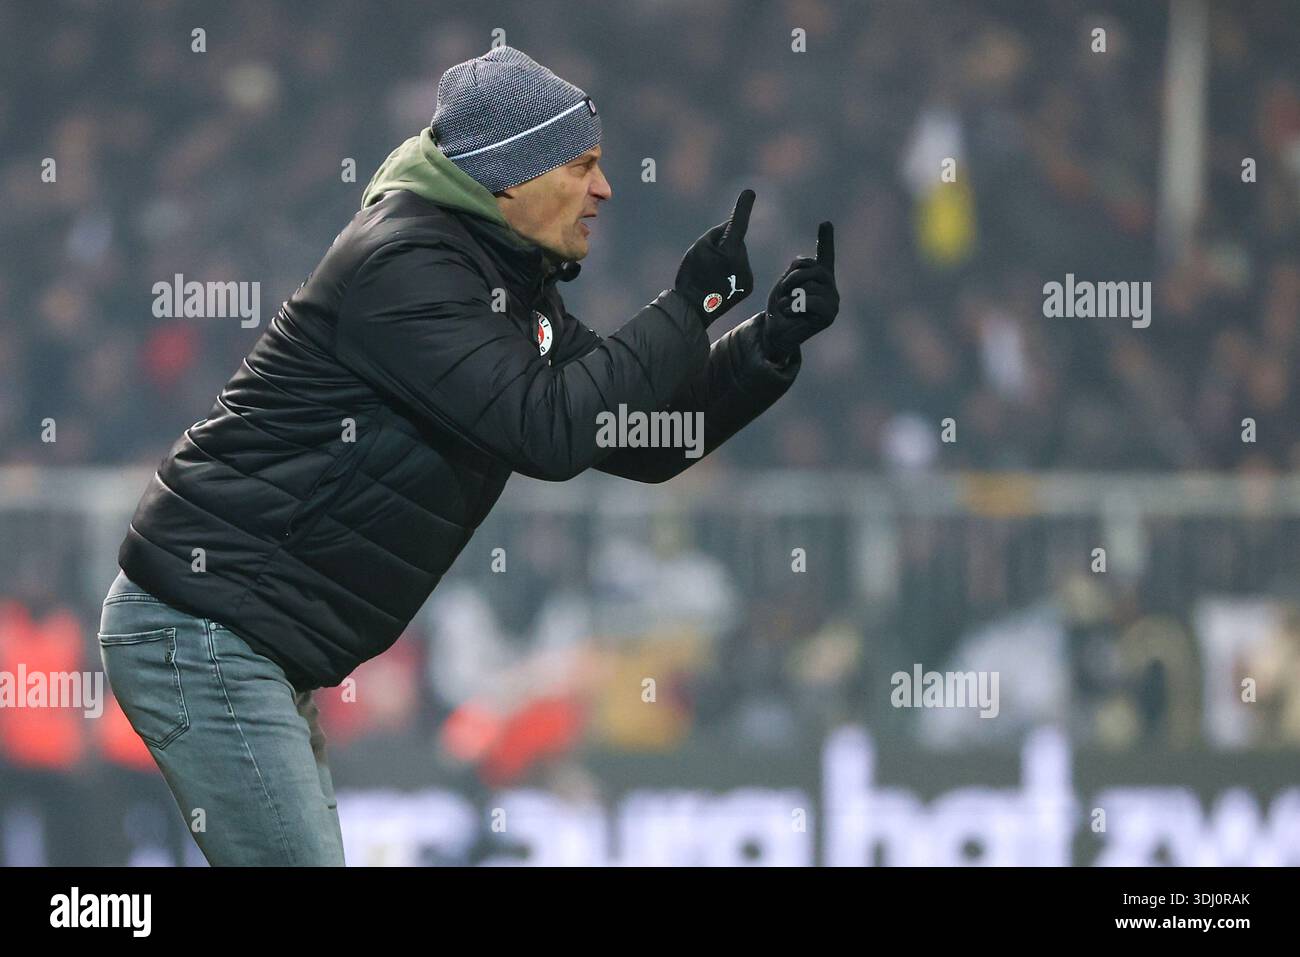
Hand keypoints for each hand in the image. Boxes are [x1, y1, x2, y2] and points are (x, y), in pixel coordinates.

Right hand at [674, 189, 755, 326]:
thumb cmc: (691, 276)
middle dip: (724, 245)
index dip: (743, 208)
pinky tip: (719, 282)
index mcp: (729, 252)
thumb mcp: (697, 248)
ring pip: (739, 256)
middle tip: (707, 263)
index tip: (749, 192)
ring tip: (711, 275)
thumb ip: (716, 233)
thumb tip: (731, 227)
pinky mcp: (748, 286)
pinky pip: (740, 269)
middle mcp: (743, 264)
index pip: (737, 224)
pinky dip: (731, 271)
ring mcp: (747, 277)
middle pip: (736, 242)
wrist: (693, 310)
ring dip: (727, 259)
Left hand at [761, 221, 838, 360]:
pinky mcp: (829, 315)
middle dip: (793, 278)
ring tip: (788, 305)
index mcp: (819, 278)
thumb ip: (795, 271)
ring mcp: (832, 301)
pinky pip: (810, 300)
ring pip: (810, 284)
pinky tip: (791, 313)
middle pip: (813, 269)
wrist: (775, 334)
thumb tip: (800, 260)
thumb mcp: (784, 284)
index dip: (825, 239)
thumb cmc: (779, 310)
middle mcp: (830, 287)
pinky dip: (794, 305)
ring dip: (791, 293)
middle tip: (785, 292)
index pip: (824, 255)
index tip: (825, 223)